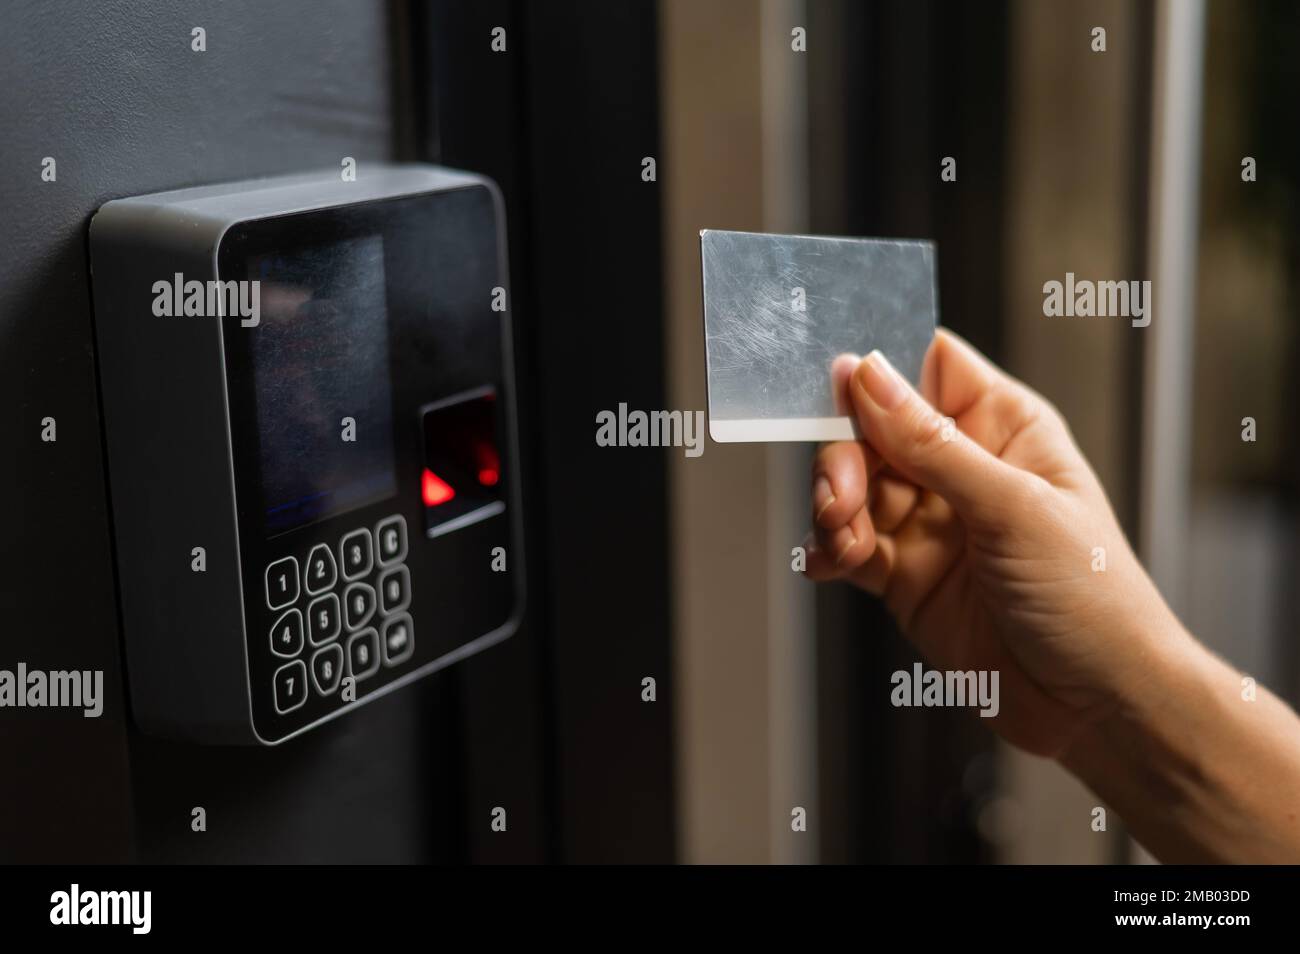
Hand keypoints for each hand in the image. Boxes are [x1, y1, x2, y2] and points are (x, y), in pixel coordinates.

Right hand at [805, 330, 1185, 757]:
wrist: (1097, 708)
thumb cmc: (1095, 600)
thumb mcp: (1014, 510)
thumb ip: (934, 446)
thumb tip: (871, 377)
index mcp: (1006, 429)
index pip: (930, 368)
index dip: (883, 371)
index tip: (842, 387)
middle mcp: (964, 469)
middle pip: (875, 429)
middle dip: (847, 455)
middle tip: (841, 495)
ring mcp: (932, 524)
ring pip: (854, 487)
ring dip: (834, 506)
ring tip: (843, 538)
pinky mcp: (906, 576)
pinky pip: (850, 545)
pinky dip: (829, 550)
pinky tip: (829, 562)